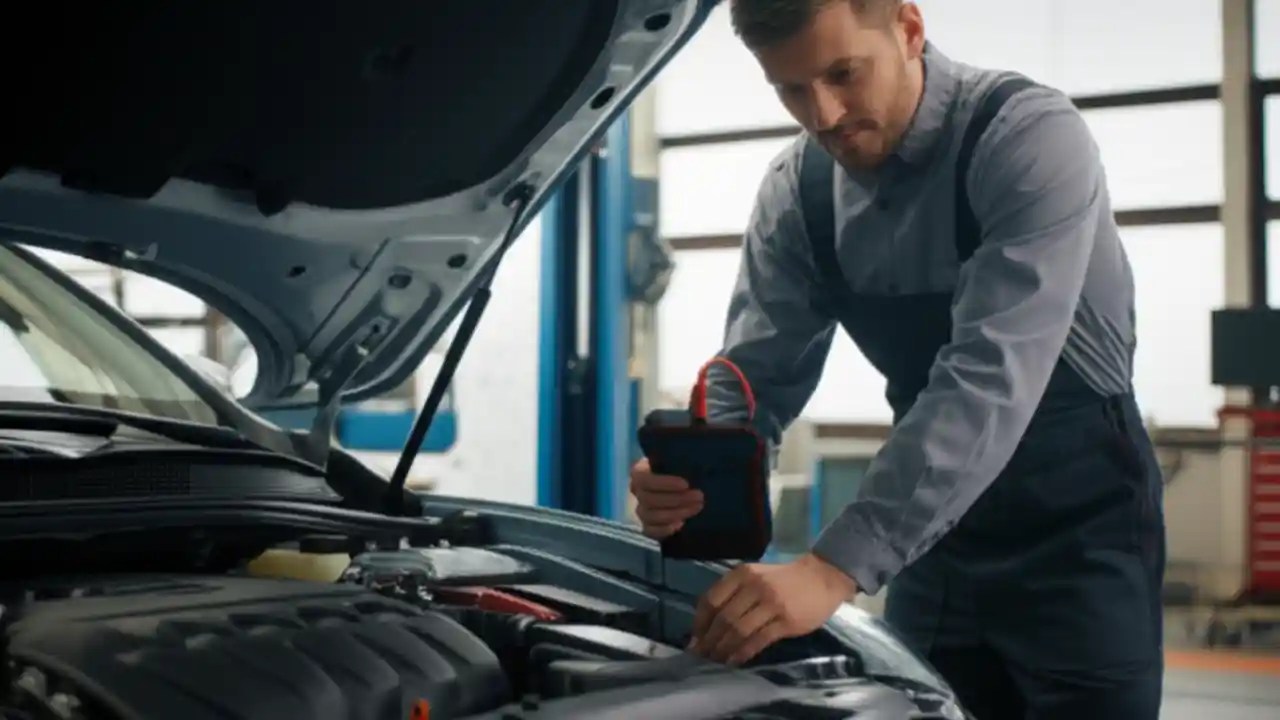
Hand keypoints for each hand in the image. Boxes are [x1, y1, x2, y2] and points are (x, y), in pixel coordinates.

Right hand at [629, 457, 702, 538]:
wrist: (688, 489)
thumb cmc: (685, 470)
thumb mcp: (682, 461)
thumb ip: (682, 461)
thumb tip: (694, 461)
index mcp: (640, 471)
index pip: (645, 479)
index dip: (664, 483)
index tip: (686, 484)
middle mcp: (637, 491)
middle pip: (648, 499)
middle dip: (676, 499)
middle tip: (699, 496)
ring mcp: (641, 510)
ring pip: (650, 516)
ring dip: (675, 513)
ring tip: (696, 508)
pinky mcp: (647, 526)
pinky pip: (650, 531)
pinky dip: (664, 530)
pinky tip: (680, 525)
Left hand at [689, 553, 857, 664]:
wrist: (822, 577)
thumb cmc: (784, 580)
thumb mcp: (755, 576)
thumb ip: (733, 595)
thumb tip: (707, 626)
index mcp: (742, 574)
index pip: (711, 600)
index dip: (699, 624)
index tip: (694, 640)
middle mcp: (754, 586)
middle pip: (723, 618)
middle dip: (709, 641)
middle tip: (701, 657)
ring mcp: (771, 603)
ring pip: (739, 630)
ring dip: (724, 650)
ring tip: (716, 662)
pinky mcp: (786, 621)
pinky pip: (758, 640)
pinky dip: (743, 653)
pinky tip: (735, 662)